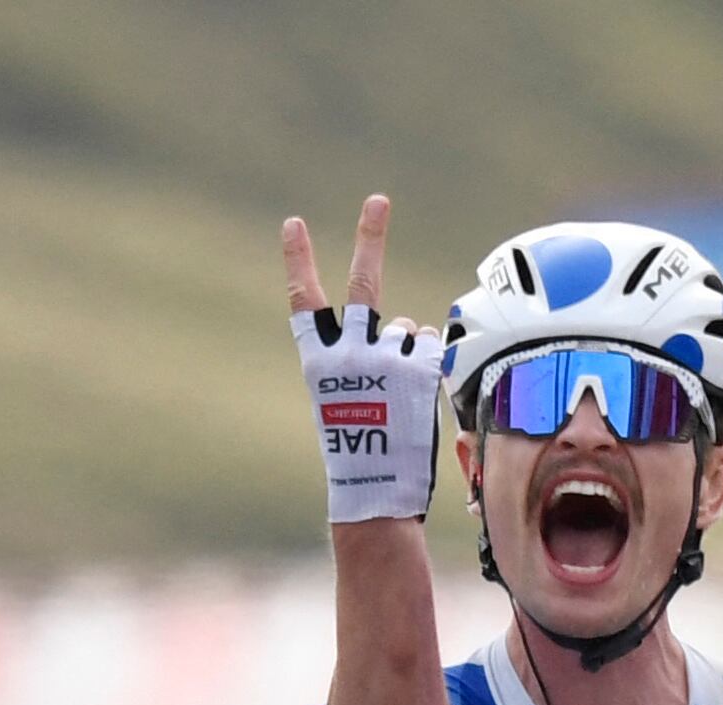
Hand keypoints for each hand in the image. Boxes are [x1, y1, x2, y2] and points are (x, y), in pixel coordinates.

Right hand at [281, 196, 440, 523]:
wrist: (376, 486)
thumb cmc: (358, 451)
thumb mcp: (343, 399)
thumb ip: (361, 358)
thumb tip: (404, 329)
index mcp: (319, 360)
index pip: (306, 301)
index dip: (300, 260)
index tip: (293, 224)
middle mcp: (350, 350)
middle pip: (364, 283)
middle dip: (370, 236)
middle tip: (378, 200)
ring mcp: (386, 356)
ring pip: (407, 329)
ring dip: (407, 352)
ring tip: (397, 394)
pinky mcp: (418, 366)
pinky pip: (429, 346)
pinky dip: (427, 366)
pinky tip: (415, 396)